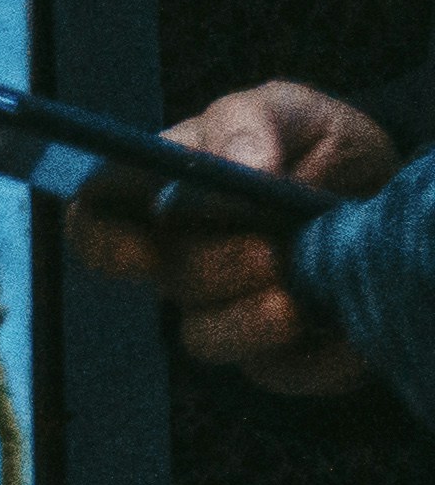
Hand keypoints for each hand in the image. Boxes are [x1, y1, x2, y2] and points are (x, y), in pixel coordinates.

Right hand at [67, 82, 395, 395]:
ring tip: (298, 298)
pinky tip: (343, 329)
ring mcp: (225, 311)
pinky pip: (278, 374)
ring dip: (248, 323)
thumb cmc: (320, 147)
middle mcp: (182, 260)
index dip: (104, 245)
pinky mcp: (276, 357)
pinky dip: (314, 357)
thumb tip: (237, 163)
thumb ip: (250, 121)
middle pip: (165, 280)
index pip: (97, 225)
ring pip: (205, 340)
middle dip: (212, 270)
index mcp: (163, 197)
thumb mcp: (289, 110)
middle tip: (266, 252)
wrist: (388, 195)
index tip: (143, 254)